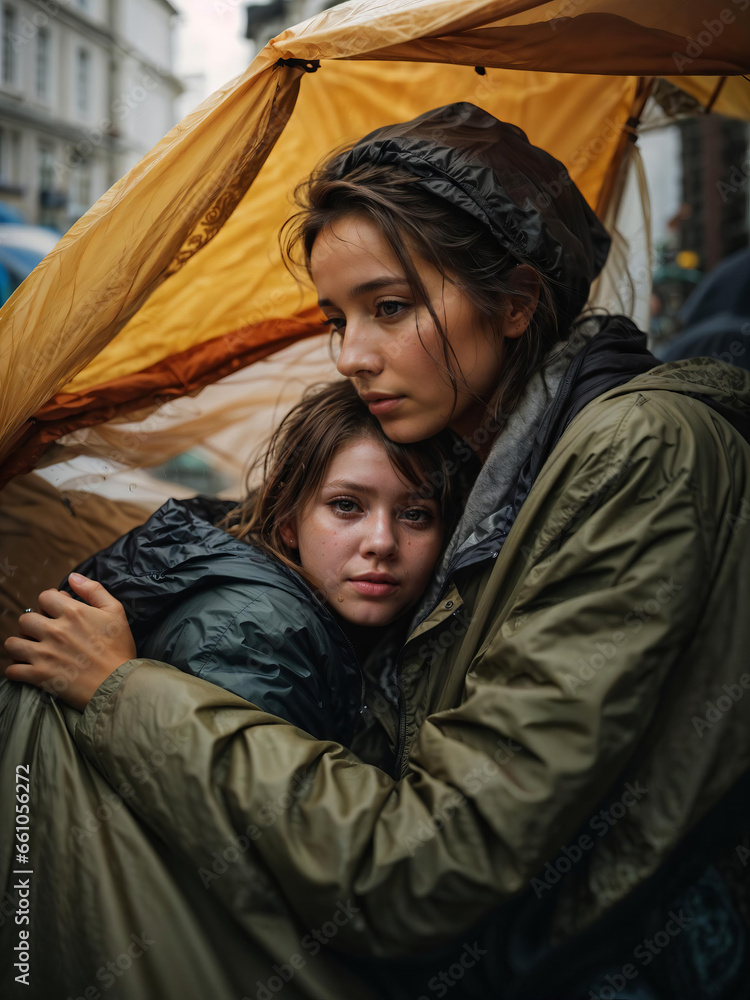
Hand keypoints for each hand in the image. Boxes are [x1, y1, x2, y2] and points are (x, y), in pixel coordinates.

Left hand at [3, 573, 136, 711]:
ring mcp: (44, 654)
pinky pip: (12, 670)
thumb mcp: (115, 611)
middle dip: (33, 625)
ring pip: (12, 643)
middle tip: (44, 634)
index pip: (44, 597)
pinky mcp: (39, 676)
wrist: (119, 684)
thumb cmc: (119, 649)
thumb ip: (94, 590)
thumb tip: (73, 577)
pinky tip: (28, 669)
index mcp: (72, 613)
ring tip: (31, 651)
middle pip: (25, 619)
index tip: (56, 613)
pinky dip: (16, 670)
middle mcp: (54, 630)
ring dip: (20, 646)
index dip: (49, 603)